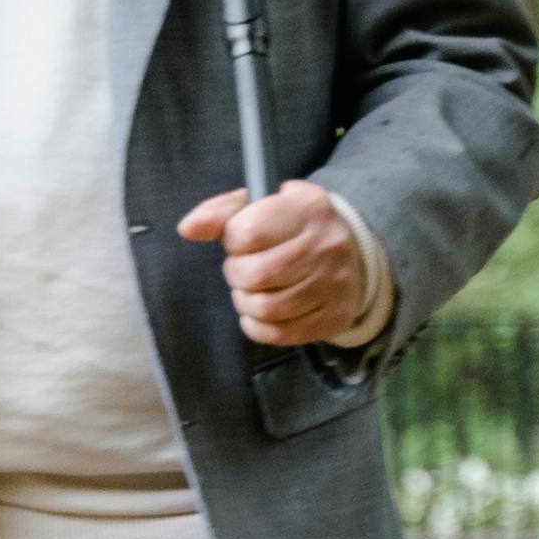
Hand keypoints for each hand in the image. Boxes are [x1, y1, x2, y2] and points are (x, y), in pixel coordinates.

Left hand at [179, 178, 377, 351]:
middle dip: (236, 275)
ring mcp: (335, 284)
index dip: (232, 241)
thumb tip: (188, 228)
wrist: (350, 254)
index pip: (248, 232)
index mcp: (308, 208)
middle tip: (242, 269)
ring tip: (251, 290)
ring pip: (267, 308)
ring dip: (245, 302)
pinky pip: (279, 334)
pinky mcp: (334, 317)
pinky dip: (257, 326)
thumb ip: (221, 212)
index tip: (239, 240)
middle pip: (256, 274)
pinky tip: (260, 312)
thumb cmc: (292, 227)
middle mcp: (327, 244)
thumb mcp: (261, 205)